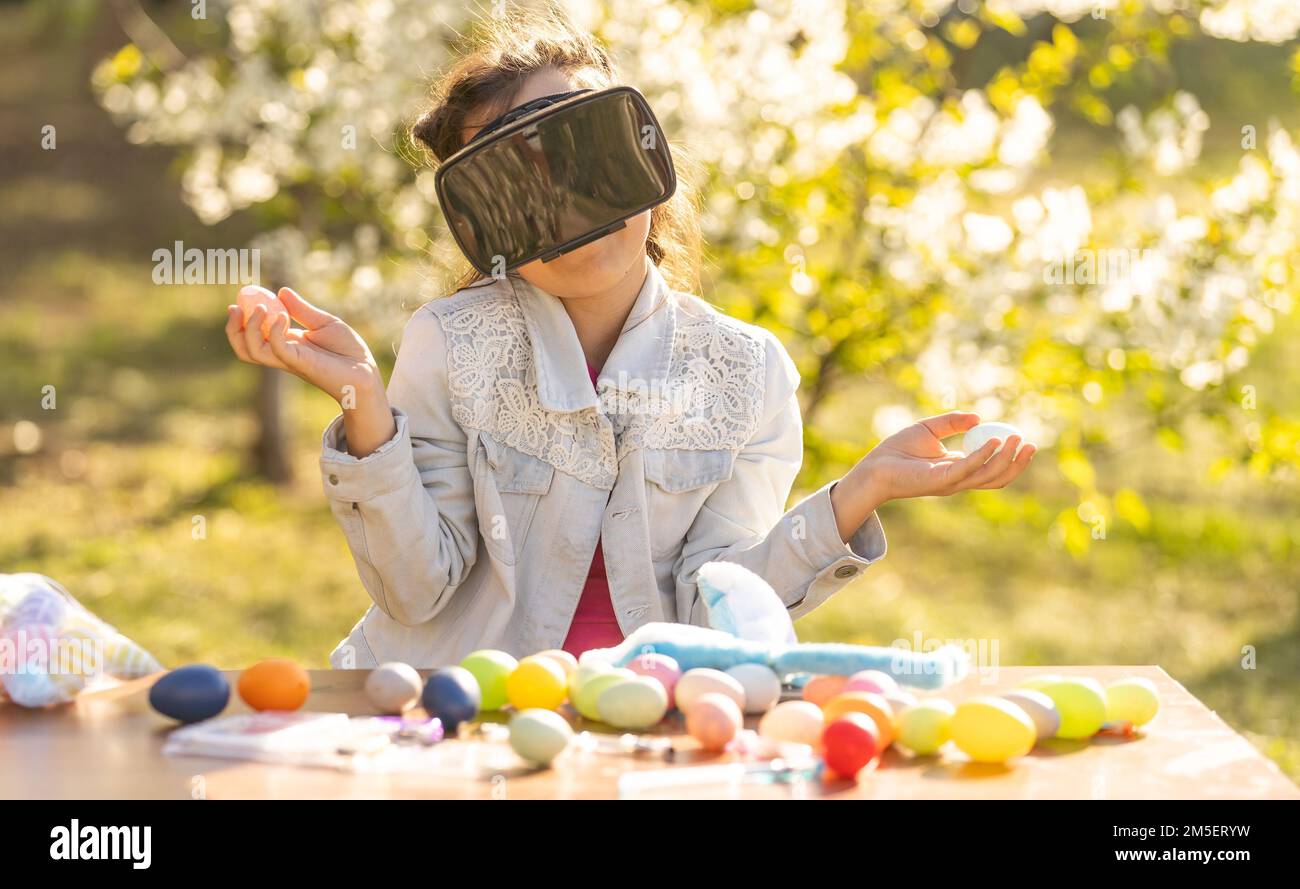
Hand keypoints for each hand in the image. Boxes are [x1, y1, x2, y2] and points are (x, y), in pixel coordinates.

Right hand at [225, 286, 395, 457]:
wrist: (366, 371)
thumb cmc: (348, 351)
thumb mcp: (324, 323)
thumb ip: (302, 310)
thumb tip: (281, 291)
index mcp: (286, 344)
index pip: (253, 336)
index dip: (241, 321)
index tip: (238, 300)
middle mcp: (283, 354)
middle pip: (244, 348)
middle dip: (234, 329)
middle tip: (235, 308)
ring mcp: (290, 360)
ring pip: (253, 352)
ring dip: (250, 329)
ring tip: (260, 308)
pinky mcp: (301, 364)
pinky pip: (278, 349)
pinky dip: (274, 332)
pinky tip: (282, 317)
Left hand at [830, 411, 1035, 540]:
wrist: (874, 466)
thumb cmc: (897, 450)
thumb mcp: (929, 429)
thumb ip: (953, 422)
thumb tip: (978, 419)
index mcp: (958, 468)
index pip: (992, 467)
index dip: (1010, 457)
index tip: (1024, 439)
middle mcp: (958, 478)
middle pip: (997, 477)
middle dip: (1017, 463)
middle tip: (1030, 444)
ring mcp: (951, 482)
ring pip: (988, 476)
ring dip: (1006, 459)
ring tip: (1017, 440)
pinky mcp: (940, 481)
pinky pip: (967, 469)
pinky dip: (982, 456)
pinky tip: (993, 441)